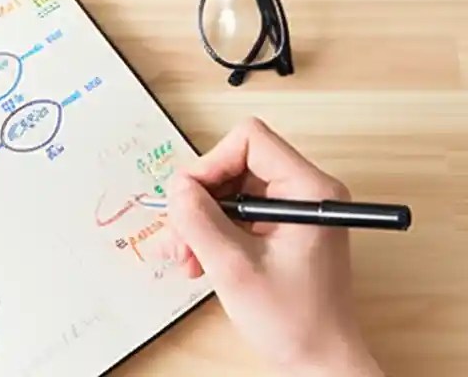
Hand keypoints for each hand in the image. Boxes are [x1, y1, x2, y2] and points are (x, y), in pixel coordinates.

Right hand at [165, 118, 382, 376]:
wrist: (318, 362)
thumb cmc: (296, 322)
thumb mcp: (234, 268)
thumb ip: (199, 220)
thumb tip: (176, 187)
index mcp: (309, 191)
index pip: (249, 140)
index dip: (211, 164)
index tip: (190, 198)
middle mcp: (304, 193)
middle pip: (233, 165)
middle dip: (199, 201)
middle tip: (180, 237)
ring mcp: (293, 211)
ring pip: (228, 191)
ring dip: (199, 222)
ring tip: (186, 257)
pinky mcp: (281, 229)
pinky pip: (235, 214)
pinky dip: (211, 234)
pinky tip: (198, 262)